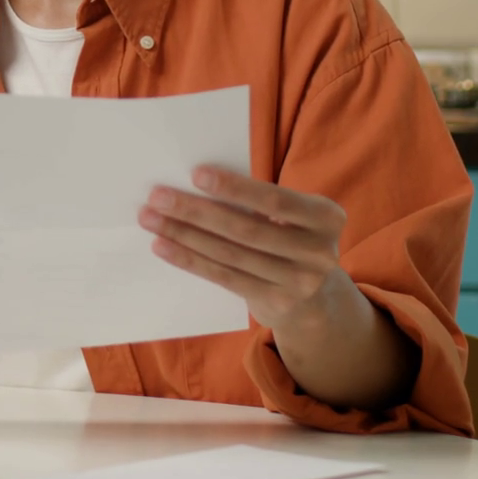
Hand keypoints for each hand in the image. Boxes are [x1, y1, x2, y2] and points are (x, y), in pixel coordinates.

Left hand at [137, 165, 351, 332]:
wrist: (316, 300)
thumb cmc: (292, 238)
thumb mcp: (294, 218)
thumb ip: (262, 203)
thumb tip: (197, 183)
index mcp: (326, 218)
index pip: (274, 200)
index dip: (235, 188)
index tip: (196, 174)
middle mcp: (318, 253)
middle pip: (244, 229)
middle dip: (196, 211)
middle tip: (157, 196)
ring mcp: (298, 283)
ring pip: (229, 254)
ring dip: (184, 235)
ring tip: (151, 219)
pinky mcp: (274, 304)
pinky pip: (223, 277)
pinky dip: (189, 260)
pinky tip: (163, 246)